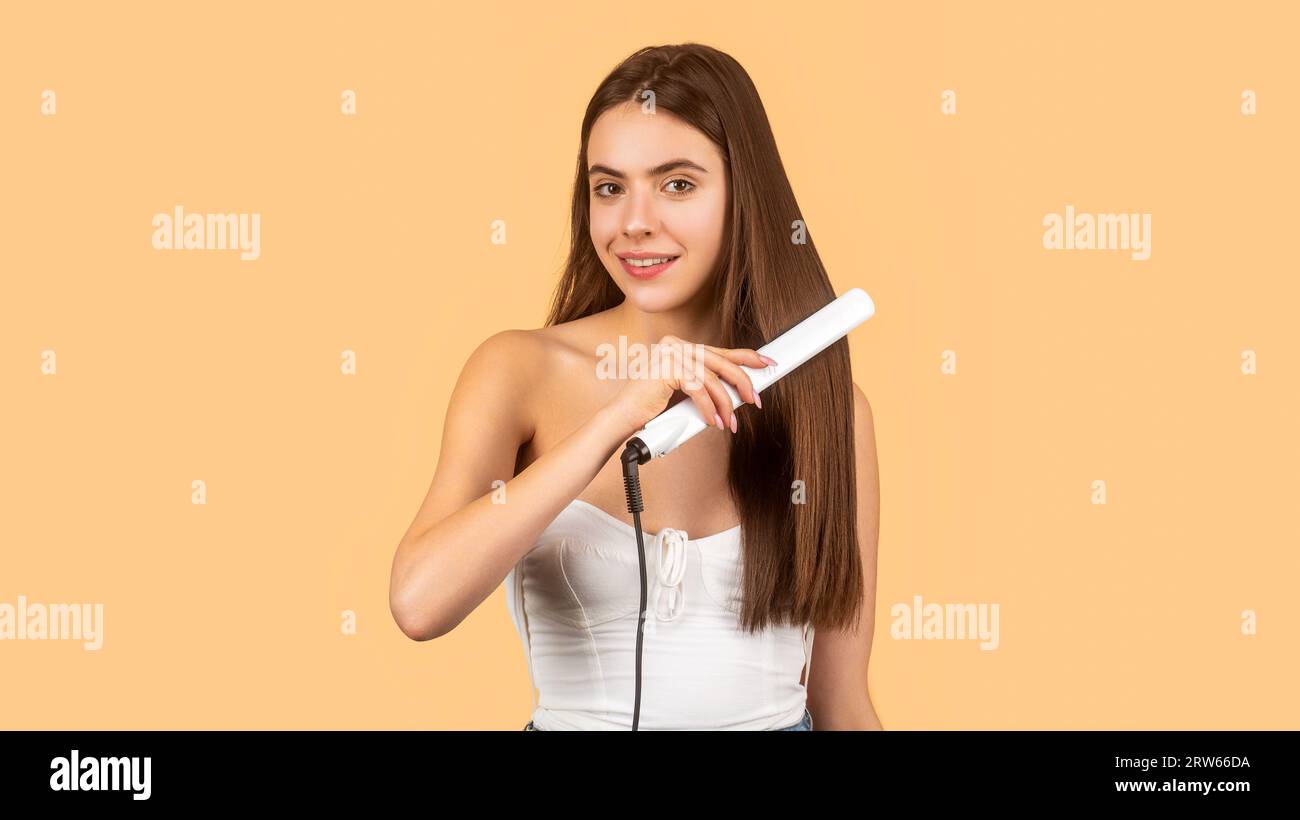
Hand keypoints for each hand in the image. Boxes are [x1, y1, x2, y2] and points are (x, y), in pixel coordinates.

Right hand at [603, 335, 776, 434]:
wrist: (623, 419)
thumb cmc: (653, 409)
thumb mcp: (686, 393)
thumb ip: (706, 385)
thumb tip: (741, 388)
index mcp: (680, 346)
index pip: (719, 350)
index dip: (746, 357)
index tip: (767, 363)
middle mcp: (675, 344)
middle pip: (720, 362)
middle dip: (742, 383)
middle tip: (755, 400)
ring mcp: (670, 354)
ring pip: (711, 379)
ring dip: (724, 404)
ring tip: (729, 422)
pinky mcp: (666, 368)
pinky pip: (698, 389)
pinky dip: (708, 408)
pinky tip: (712, 421)